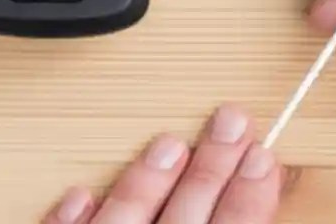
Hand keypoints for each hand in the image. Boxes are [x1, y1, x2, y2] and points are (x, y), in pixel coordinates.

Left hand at [44, 105, 281, 223]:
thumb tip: (257, 194)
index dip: (250, 197)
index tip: (264, 158)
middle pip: (186, 218)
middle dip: (211, 167)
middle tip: (232, 121)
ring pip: (125, 221)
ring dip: (147, 180)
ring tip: (168, 141)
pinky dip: (71, 220)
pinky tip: (81, 193)